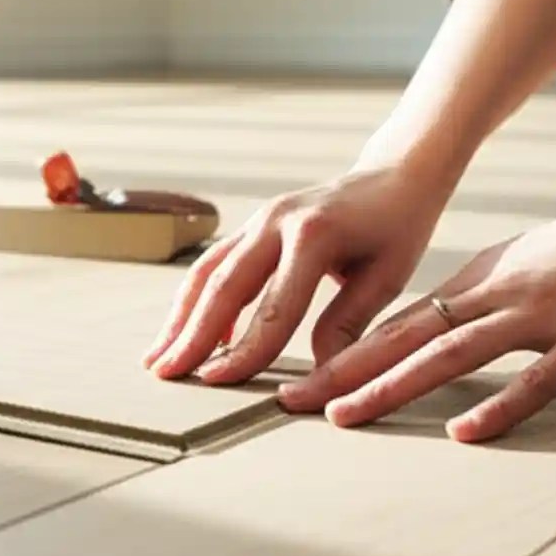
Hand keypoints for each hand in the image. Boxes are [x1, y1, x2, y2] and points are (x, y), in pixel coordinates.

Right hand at [142, 162, 454, 383]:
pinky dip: (196, 301)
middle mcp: (276, 222)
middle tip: (165, 373)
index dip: (243, 348)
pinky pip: (214, 265)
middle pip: (223, 286)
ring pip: (206, 273)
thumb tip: (317, 377)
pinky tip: (189, 335)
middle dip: (191, 335)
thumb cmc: (396, 228)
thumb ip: (346, 325)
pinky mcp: (250, 227)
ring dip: (179, 318)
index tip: (216, 381)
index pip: (273, 307)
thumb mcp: (386, 279)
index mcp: (314, 236)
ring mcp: (258, 220)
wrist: (393, 175)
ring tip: (158, 358)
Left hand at [279, 195, 555, 441]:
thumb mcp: (528, 266)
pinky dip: (497, 408)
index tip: (303, 378)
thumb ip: (479, 300)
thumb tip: (429, 331)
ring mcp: (544, 316)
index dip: (347, 352)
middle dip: (345, 370)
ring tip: (345, 414)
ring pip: (452, 355)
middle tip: (295, 399)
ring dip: (392, 386)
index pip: (401, 322)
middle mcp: (502, 292)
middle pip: (408, 336)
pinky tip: (461, 434)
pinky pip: (537, 381)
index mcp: (483, 278)